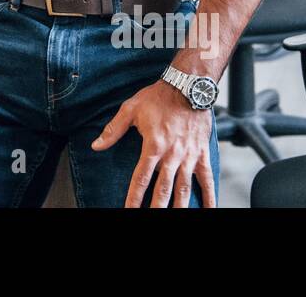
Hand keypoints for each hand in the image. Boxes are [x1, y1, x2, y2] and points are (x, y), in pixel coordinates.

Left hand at [91, 80, 216, 207]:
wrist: (187, 86)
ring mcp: (189, 156)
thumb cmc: (158, 97)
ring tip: (175, 219)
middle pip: (163, 189)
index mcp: (153, 146)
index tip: (129, 211)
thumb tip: (96, 145)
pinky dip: (209, 196)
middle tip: (151, 219)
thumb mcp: (130, 109)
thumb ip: (113, 130)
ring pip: (184, 188)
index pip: (141, 179)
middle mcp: (172, 155)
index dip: (134, 198)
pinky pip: (207, 179)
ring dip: (179, 207)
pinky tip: (209, 209)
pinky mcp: (202, 154)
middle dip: (156, 208)